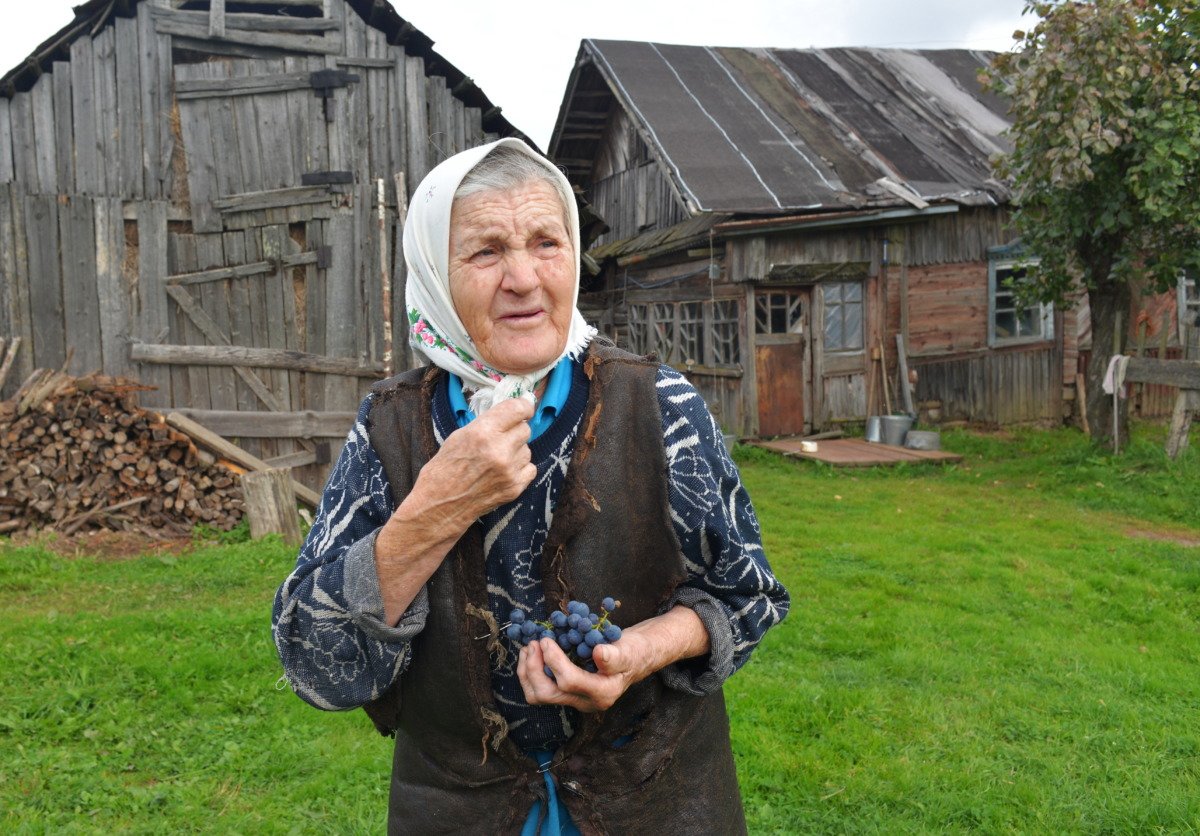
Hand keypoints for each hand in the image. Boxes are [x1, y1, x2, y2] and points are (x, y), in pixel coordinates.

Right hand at [374, 396, 535, 624]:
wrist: (440, 505)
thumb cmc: (444, 468)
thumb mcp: (459, 436)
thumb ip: (488, 422)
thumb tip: (515, 409)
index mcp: (482, 433)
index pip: (518, 409)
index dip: (523, 406)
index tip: (523, 407)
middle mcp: (499, 450)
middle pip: (525, 429)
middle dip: (514, 430)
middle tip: (499, 438)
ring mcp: (509, 471)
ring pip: (527, 449)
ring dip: (516, 450)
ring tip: (495, 459)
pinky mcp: (515, 487)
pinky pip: (530, 468)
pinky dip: (520, 468)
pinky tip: (503, 471)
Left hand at [515, 607, 710, 712]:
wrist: (637, 658)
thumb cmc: (634, 651)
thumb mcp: (628, 649)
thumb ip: (614, 655)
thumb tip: (599, 653)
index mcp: (602, 693)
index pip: (569, 681)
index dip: (553, 659)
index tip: (545, 639)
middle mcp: (586, 702)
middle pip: (547, 695)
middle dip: (533, 669)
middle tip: (532, 643)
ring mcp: (575, 700)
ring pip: (538, 696)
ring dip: (527, 672)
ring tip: (528, 648)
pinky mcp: (568, 693)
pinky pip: (541, 689)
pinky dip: (531, 671)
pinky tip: (532, 653)